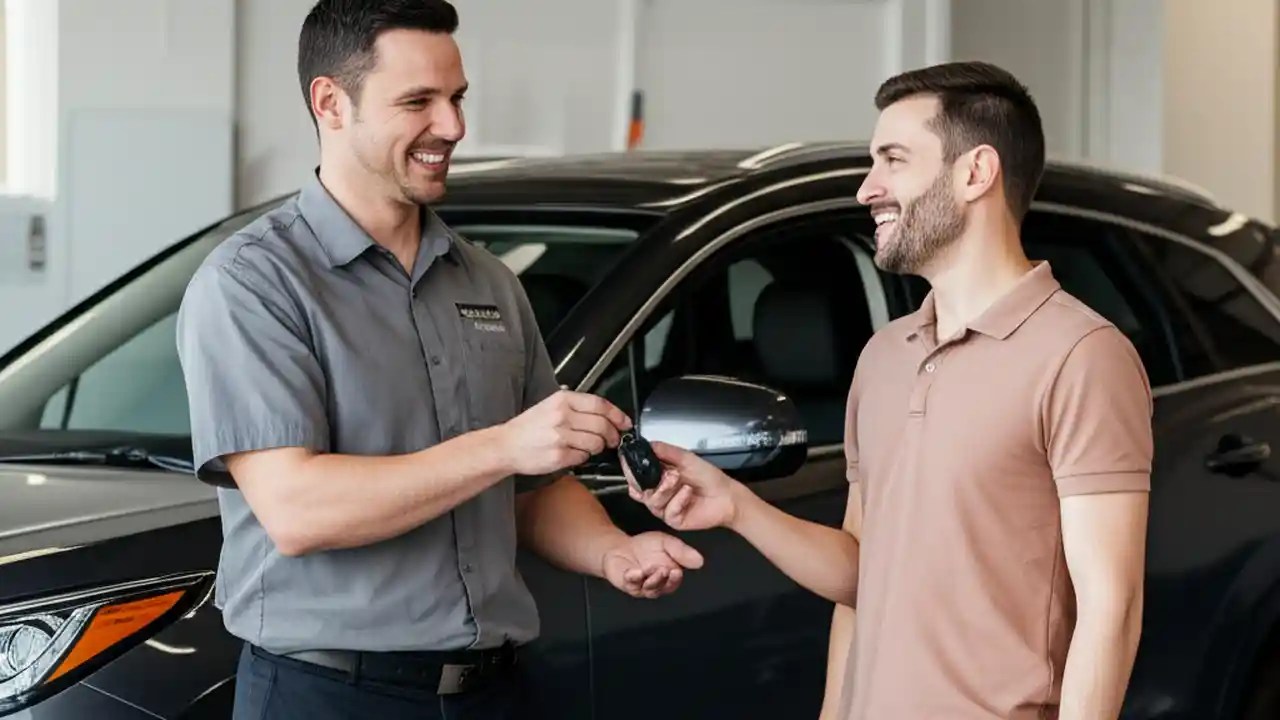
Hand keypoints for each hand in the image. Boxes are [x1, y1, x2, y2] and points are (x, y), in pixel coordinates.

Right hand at [499, 390, 631, 475]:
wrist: (506, 446)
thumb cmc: (527, 428)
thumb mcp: (549, 405)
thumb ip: (574, 404)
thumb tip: (603, 410)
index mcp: (562, 400)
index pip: (599, 404)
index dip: (617, 414)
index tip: (625, 422)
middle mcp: (562, 416)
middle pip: (602, 424)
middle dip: (612, 434)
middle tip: (613, 439)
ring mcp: (561, 437)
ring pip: (596, 442)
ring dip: (598, 447)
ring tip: (590, 447)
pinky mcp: (559, 456)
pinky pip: (583, 457)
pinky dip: (583, 457)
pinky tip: (575, 454)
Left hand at [601, 531, 704, 598]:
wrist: (621, 547)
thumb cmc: (646, 547)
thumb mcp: (666, 543)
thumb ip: (681, 551)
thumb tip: (700, 561)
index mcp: (668, 577)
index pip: (674, 582)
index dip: (675, 579)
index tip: (676, 571)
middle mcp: (656, 585)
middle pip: (662, 587)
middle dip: (663, 580)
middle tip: (664, 570)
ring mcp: (641, 586)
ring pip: (647, 589)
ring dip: (650, 581)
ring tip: (649, 571)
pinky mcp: (627, 584)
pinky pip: (630, 584)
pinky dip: (633, 578)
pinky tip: (634, 572)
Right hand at [624, 441, 740, 530]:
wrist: (726, 496)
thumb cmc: (709, 478)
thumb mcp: (686, 458)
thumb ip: (666, 451)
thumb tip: (649, 443)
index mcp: (659, 478)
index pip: (637, 477)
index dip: (631, 471)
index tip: (631, 462)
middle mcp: (659, 493)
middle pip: (639, 490)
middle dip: (649, 480)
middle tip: (666, 473)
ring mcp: (665, 508)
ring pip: (652, 501)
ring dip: (665, 489)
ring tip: (678, 480)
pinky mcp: (674, 520)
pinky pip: (667, 512)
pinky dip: (678, 500)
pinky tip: (688, 493)